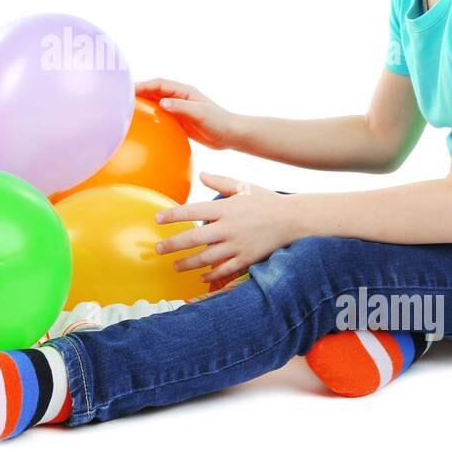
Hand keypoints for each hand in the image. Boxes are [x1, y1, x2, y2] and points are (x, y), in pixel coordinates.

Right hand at [135, 78, 242, 149]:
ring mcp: (179, 109)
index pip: (159, 84)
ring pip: (156, 103)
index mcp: (184, 91)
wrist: (231, 135)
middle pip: (154, 91)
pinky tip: (141, 126)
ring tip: (125, 111)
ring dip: (142, 104)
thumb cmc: (218, 122)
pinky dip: (150, 118)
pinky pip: (160, 117)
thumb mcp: (199, 113)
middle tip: (120, 98)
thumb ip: (180, 107)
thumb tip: (161, 103)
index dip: (143, 85)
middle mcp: (179, 97)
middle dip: (138, 92)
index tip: (128, 90)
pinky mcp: (179, 121)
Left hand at [152, 171, 298, 283]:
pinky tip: (201, 277)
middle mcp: (229, 227)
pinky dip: (212, 275)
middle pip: (194, 237)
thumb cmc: (267, 201)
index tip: (157, 219)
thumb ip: (221, 182)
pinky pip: (225, 269)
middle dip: (173, 244)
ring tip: (174, 266)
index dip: (173, 215)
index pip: (193, 210)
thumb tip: (202, 174)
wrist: (293, 219)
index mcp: (226, 208)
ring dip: (188, 263)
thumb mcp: (244, 187)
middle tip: (158, 248)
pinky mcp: (247, 258)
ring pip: (206, 257)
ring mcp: (238, 245)